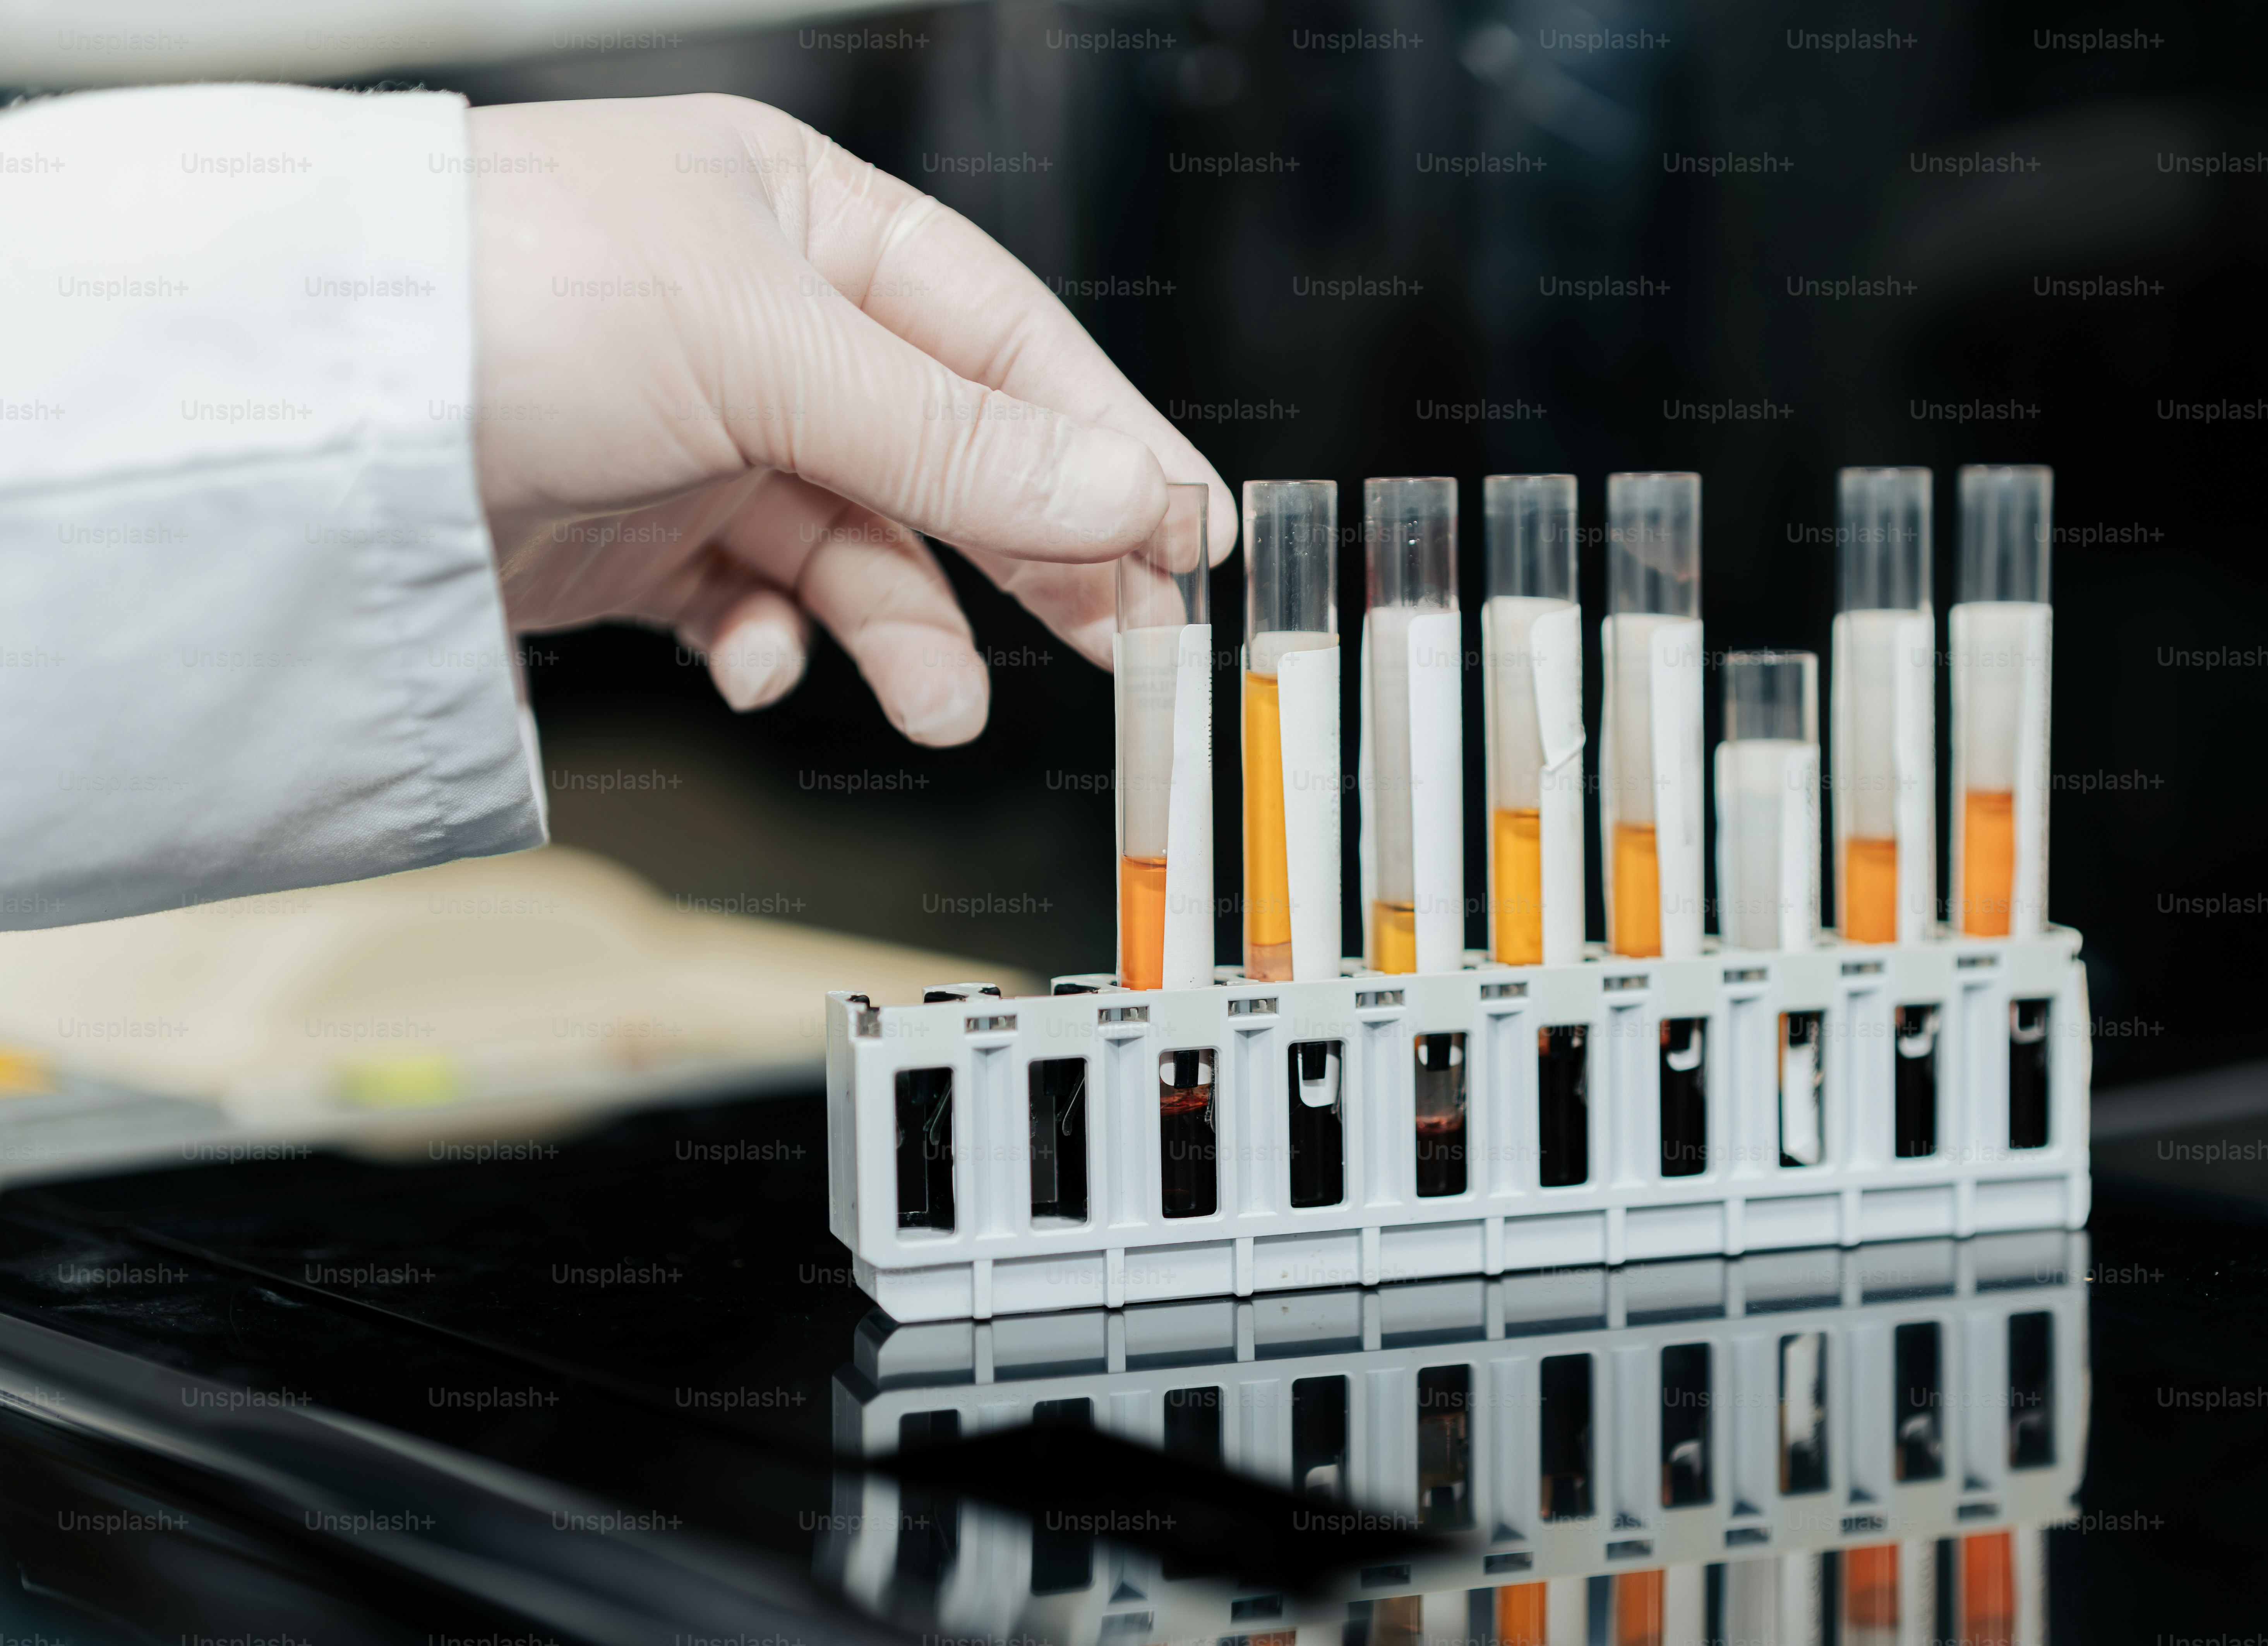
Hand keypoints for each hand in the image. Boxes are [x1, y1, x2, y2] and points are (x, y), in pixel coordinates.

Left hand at [464, 93, 1233, 742]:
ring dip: (908, 631)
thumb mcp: (764, 349)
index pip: (1001, 338)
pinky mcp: (639, 539)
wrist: (297, 413)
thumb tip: (1119, 491)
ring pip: (862, 549)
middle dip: (1033, 553)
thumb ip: (952, 437)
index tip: (1182, 532)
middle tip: (1122, 642)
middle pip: (950, 454)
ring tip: (937, 700)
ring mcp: (702, 437)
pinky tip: (758, 663)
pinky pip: (756, 604)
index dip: (1102, 439)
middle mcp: (761, 326)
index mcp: (803, 221)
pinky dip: (774, 645)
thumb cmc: (504, 293)